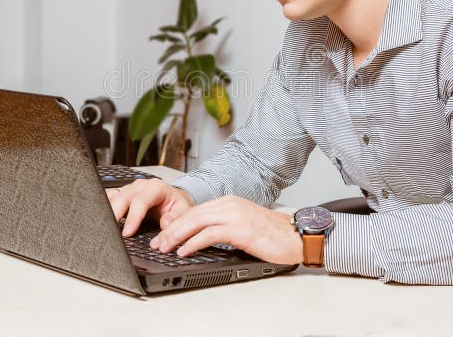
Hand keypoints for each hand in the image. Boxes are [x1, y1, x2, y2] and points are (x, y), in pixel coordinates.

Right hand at [105, 178, 192, 236]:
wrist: (173, 199)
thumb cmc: (176, 204)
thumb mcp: (183, 211)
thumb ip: (175, 218)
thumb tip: (165, 226)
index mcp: (156, 188)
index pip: (141, 201)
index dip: (133, 217)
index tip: (127, 232)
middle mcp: (140, 186)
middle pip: (123, 198)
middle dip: (115, 214)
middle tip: (110, 232)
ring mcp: (129, 189)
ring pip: (112, 197)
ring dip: (107, 211)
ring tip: (102, 227)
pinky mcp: (121, 195)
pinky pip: (108, 199)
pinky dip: (103, 208)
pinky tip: (100, 220)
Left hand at [150, 195, 303, 265]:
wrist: (296, 235)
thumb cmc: (273, 234)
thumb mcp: (244, 225)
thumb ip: (224, 226)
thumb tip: (202, 238)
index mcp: (230, 202)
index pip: (196, 211)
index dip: (176, 223)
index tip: (163, 235)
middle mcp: (230, 204)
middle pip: (191, 214)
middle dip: (171, 229)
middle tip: (156, 242)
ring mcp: (234, 215)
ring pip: (196, 222)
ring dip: (176, 236)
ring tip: (164, 247)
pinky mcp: (239, 228)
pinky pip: (209, 234)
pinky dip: (193, 242)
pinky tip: (184, 251)